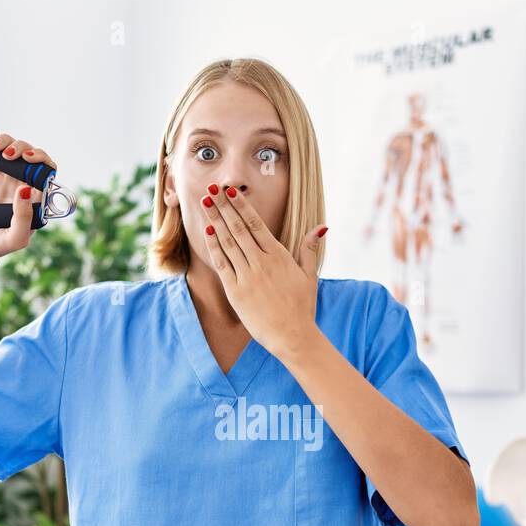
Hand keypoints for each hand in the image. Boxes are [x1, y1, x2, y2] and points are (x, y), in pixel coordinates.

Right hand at [0, 125, 55, 265]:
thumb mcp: (15, 238)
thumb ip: (23, 217)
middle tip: (8, 156)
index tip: (28, 160)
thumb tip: (26, 188)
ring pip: (14, 150)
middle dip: (22, 148)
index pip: (48, 172)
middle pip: (31, 156)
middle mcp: (26, 187)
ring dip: (7, 142)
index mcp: (38, 199)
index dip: (42, 160)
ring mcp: (8, 180)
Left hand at [199, 184, 327, 360]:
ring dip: (215, 220)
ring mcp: (247, 276)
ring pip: (228, 242)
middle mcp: (261, 262)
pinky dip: (214, 246)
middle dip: (224, 206)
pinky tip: (207, 231)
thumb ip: (309, 249)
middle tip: (212, 188)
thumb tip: (320, 226)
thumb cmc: (302, 308)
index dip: (241, 206)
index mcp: (279, 256)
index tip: (231, 192)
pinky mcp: (236, 291)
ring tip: (205, 202)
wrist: (293, 336)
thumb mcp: (310, 276)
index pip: (256, 224)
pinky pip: (222, 264)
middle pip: (239, 228)